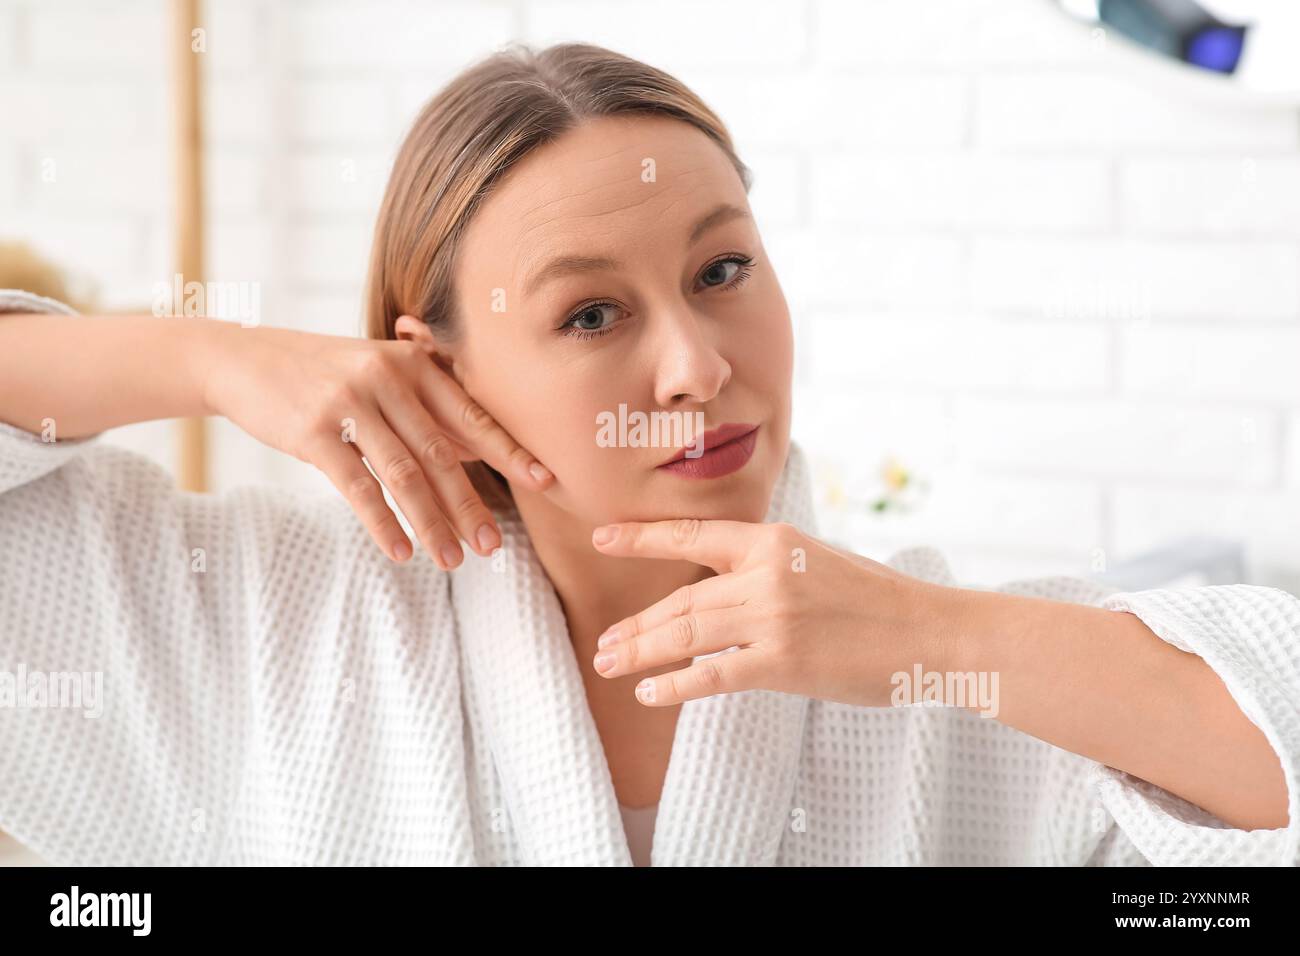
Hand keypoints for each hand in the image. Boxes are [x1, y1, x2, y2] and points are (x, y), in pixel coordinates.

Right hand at [202, 318, 553, 567]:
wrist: (243, 360)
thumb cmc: (324, 374)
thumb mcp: (380, 375)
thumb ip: (428, 409)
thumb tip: (483, 450)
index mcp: (413, 365)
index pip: (471, 415)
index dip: (510, 451)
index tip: (544, 480)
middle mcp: (388, 378)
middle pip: (443, 454)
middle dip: (471, 506)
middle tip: (494, 547)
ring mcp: (350, 403)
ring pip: (405, 475)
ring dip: (432, 524)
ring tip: (453, 561)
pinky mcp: (314, 431)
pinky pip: (358, 486)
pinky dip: (383, 523)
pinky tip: (401, 552)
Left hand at [589, 519, 954, 706]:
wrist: (928, 632)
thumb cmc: (877, 600)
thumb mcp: (817, 560)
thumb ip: (766, 568)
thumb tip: (721, 588)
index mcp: (773, 540)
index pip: (693, 535)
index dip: (643, 538)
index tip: (603, 537)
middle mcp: (766, 573)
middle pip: (682, 598)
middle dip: (636, 624)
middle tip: (603, 642)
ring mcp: (773, 617)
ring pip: (687, 633)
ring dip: (641, 651)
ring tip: (609, 664)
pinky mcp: (783, 662)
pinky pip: (713, 674)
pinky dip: (676, 685)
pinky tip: (650, 692)